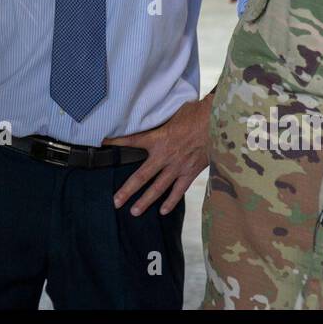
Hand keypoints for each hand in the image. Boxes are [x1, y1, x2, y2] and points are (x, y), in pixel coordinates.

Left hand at [104, 93, 212, 215]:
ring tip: (134, 211)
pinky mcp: (191, 172)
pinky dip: (171, 201)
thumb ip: (163, 119)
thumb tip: (156, 113)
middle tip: (115, 202)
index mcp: (158, 138)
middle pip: (141, 176)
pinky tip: (163, 210)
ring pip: (158, 188)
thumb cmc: (198, 112)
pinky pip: (178, 191)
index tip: (103, 143)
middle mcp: (165, 156)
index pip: (132, 140)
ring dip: (146, 201)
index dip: (116, 142)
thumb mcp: (175, 112)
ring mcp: (177, 167)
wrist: (219, 122)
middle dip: (127, 190)